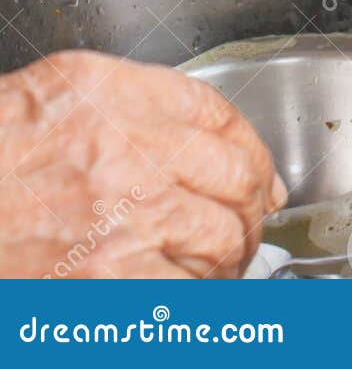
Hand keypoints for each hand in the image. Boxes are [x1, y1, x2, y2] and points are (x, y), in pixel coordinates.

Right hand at [0, 51, 285, 278]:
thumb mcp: (52, 92)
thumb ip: (124, 100)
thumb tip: (190, 128)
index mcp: (109, 96)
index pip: (215, 112)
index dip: (250, 146)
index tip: (258, 172)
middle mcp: (125, 152)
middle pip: (233, 175)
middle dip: (252, 204)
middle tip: (250, 221)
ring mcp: (121, 223)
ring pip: (219, 239)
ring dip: (231, 256)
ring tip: (224, 264)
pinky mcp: (108, 288)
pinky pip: (186, 295)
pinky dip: (199, 300)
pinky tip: (193, 298)